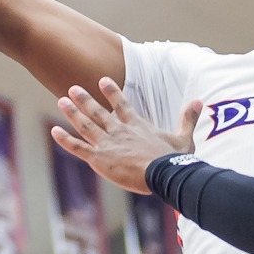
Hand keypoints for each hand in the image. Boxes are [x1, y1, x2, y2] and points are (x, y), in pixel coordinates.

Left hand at [51, 77, 197, 193]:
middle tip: (72, 88)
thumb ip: (187, 118)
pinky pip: (78, 147)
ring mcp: (107, 143)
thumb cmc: (173, 159)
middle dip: (84, 99)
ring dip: (72, 112)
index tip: (101, 80)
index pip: (121, 103)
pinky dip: (65, 140)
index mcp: (135, 124)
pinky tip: (54, 131)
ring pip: (85, 125)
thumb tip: (199, 101)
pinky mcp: (99, 158)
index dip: (111, 91)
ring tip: (62, 101)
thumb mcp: (183, 137)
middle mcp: (118, 130)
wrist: (163, 173)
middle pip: (97, 112)